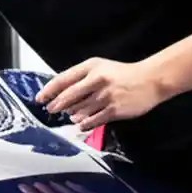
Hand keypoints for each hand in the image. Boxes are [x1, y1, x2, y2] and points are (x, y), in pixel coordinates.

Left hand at [34, 58, 167, 129]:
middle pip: (69, 95)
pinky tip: (81, 125)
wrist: (151, 80)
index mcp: (91, 67)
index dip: (49, 90)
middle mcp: (97, 80)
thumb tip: (62, 92)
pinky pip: (94, 120)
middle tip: (51, 110)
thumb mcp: (100, 68)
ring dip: (72, 115)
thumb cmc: (123, 74)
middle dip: (57, 105)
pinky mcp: (114, 109)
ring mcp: (106, 96)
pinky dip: (85, 124)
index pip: (64, 79)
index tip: (40, 98)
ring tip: (70, 117)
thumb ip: (82, 77)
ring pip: (81, 109)